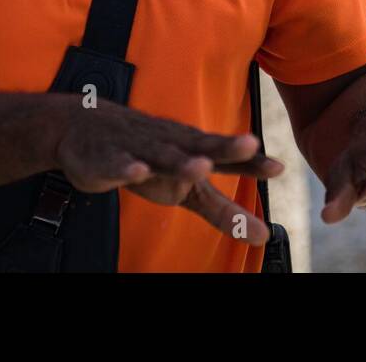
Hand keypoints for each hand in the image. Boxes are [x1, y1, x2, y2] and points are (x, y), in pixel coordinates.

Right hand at [53, 99, 282, 244]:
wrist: (87, 129)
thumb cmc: (150, 158)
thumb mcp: (188, 189)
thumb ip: (225, 212)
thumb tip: (263, 237)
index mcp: (194, 149)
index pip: (228, 157)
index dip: (252, 162)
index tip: (278, 168)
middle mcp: (173, 145)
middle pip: (202, 146)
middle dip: (225, 147)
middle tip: (249, 144)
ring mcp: (141, 149)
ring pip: (164, 156)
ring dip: (182, 161)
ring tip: (201, 167)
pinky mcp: (108, 159)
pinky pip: (119, 164)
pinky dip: (127, 167)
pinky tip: (137, 172)